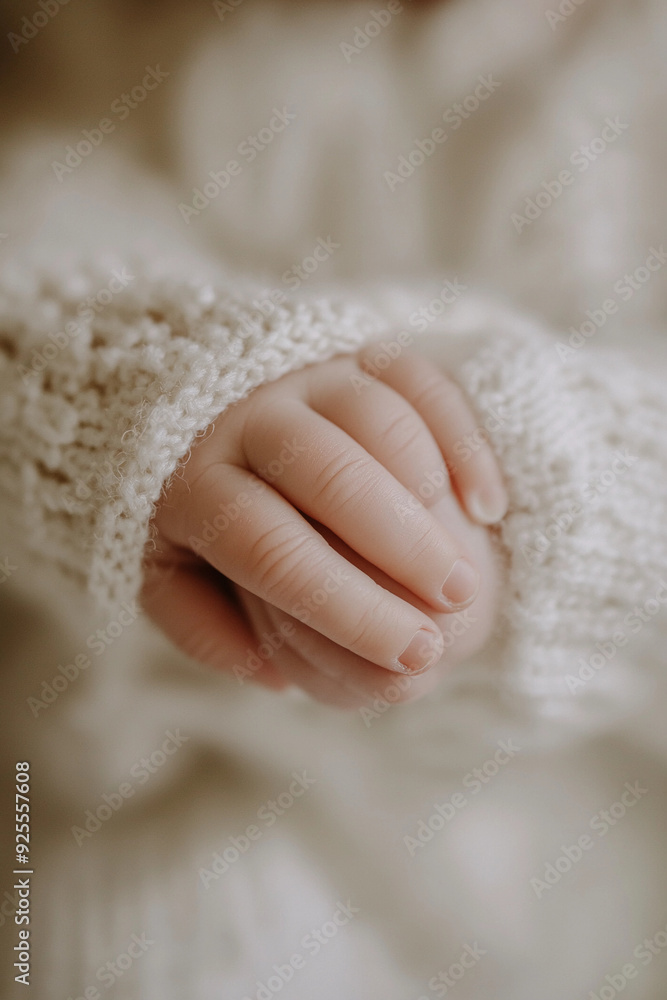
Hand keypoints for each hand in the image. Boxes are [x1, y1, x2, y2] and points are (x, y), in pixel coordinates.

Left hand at [142, 346, 507, 692]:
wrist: (200, 407)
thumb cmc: (197, 514)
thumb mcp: (168, 574)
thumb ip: (202, 626)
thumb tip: (272, 674)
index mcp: (194, 480)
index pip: (269, 548)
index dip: (345, 606)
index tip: (412, 659)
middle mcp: (249, 416)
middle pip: (331, 474)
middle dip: (402, 547)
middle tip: (457, 607)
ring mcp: (308, 376)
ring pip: (380, 418)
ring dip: (435, 496)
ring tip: (469, 568)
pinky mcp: (359, 353)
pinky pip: (421, 381)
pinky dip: (462, 439)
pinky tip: (486, 505)